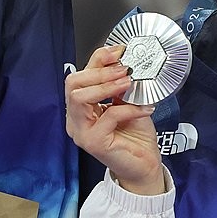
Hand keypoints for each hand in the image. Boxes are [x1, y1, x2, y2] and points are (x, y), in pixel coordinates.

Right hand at [65, 45, 164, 194]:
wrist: (144, 166)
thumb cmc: (135, 136)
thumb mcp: (126, 103)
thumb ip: (118, 86)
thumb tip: (123, 61)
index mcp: (80, 108)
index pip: (79, 76)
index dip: (97, 60)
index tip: (117, 51)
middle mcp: (75, 119)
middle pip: (73, 84)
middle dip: (98, 71)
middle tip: (123, 68)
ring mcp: (81, 132)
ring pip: (80, 98)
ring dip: (106, 86)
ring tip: (127, 82)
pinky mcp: (94, 143)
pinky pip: (107, 117)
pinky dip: (127, 109)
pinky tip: (143, 108)